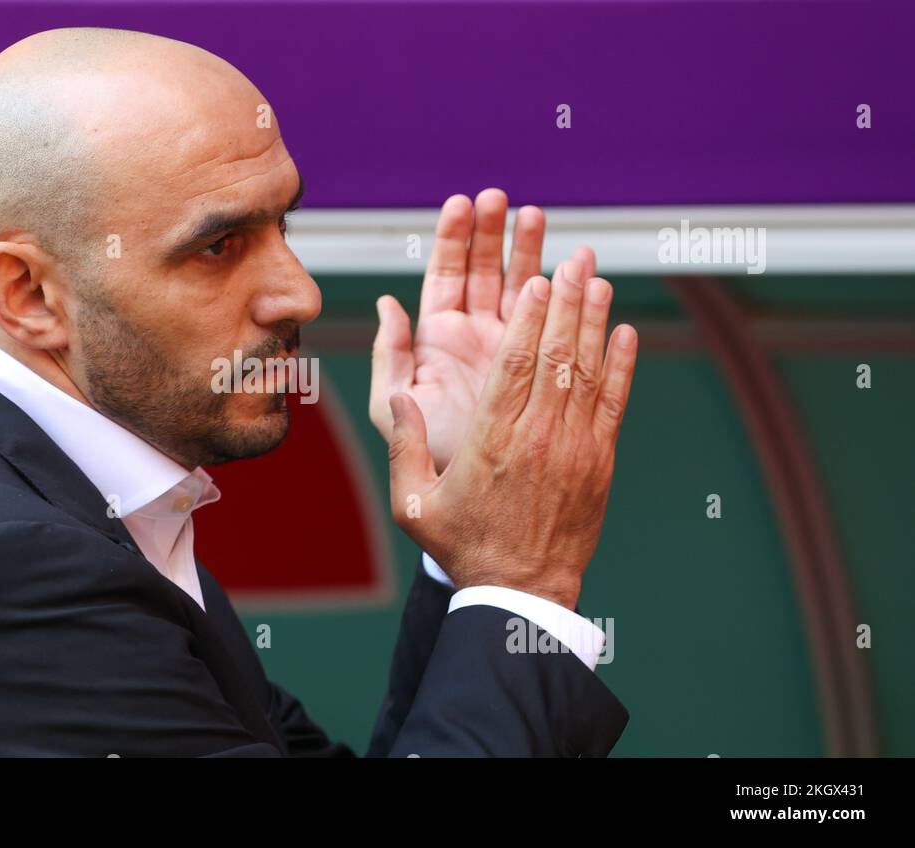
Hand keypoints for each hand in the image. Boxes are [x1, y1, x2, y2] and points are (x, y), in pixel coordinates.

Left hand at [370, 189, 595, 472]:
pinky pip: (556, 324)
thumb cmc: (430, 457)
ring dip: (533, 253)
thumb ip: (390, 357)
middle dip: (494, 233)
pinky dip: (567, 297)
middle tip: (505, 200)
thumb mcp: (394, 408)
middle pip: (486, 272)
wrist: (478, 500)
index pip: (446, 276)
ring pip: (523, 289)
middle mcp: (476, 338)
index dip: (453, 239)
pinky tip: (581, 268)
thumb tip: (388, 303)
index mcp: (439, 340)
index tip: (462, 203)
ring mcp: (512, 349)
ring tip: (542, 218)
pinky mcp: (544, 367)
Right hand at [385, 259, 636, 609]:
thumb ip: (403, 444)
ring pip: (588, 371)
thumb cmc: (463, 545)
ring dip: (595, 321)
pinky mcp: (599, 462)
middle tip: (574, 260)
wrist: (522, 592)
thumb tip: (400, 395)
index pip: (516, 363)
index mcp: (491, 439)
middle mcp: (538, 436)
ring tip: (599, 278)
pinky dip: (621, 365)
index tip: (537, 280)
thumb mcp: (412, 502)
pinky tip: (624, 332)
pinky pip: (614, 403)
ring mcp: (575, 448)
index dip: (530, 317)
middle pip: (558, 355)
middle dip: (567, 302)